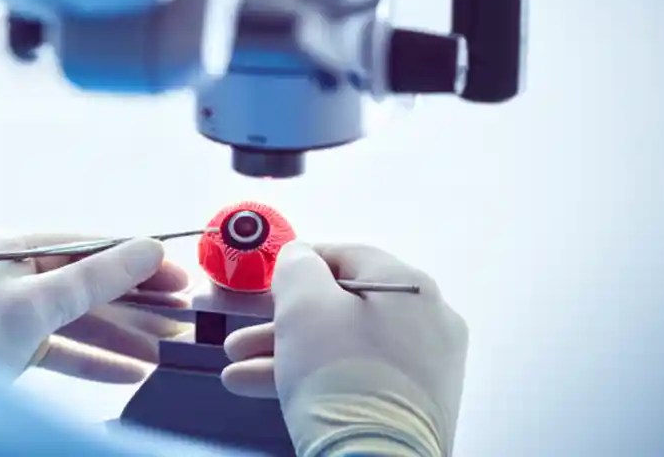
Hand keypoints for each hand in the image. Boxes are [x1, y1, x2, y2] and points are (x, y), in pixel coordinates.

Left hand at [0, 234, 190, 382]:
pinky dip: (93, 360)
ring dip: (122, 336)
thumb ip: (94, 279)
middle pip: (89, 285)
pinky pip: (59, 349)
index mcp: (13, 247)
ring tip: (166, 352)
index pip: (91, 247)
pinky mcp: (5, 345)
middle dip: (138, 305)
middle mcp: (12, 273)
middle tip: (183, 320)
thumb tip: (147, 249)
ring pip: (78, 320)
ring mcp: (8, 310)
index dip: (138, 263)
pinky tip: (128, 372)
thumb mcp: (35, 306)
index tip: (179, 279)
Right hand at [221, 243, 467, 455]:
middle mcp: (428, 321)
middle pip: (341, 309)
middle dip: (280, 323)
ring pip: (343, 347)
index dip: (299, 264)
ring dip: (285, 354)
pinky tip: (258, 387)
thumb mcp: (303, 304)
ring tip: (235, 372)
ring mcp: (426, 367)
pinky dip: (314, 379)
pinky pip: (358, 377)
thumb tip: (300, 259)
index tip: (263, 282)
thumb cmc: (337, 369)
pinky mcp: (416, 406)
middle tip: (240, 338)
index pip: (347, 257)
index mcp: (409, 286)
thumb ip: (296, 267)